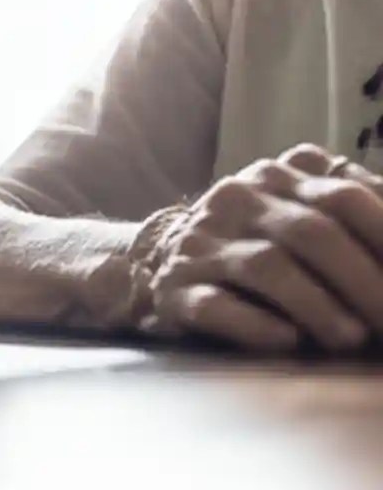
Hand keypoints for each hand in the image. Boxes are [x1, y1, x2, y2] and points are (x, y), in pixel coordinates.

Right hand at [142, 144, 382, 352]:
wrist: (155, 258)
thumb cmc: (256, 242)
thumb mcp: (303, 210)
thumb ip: (356, 212)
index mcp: (280, 174)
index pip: (348, 194)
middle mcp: (240, 198)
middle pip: (313, 231)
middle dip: (365, 281)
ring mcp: (204, 241)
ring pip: (267, 266)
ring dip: (319, 307)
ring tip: (351, 339)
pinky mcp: (176, 287)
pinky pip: (215, 305)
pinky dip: (256, 326)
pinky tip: (288, 341)